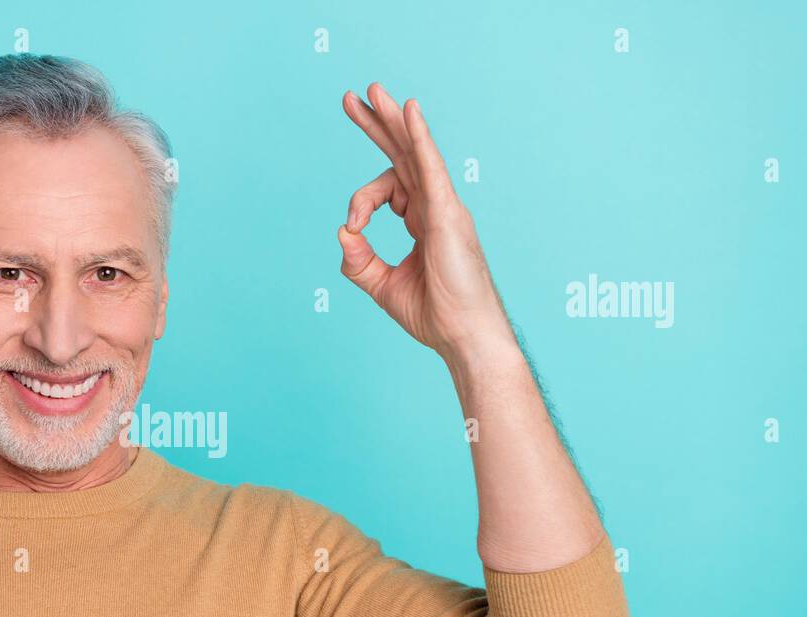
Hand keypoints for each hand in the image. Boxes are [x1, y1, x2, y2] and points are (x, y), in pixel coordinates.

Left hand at [337, 85, 514, 365]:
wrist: (463, 336)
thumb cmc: (434, 314)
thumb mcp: (382, 285)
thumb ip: (359, 261)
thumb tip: (343, 231)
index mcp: (422, 220)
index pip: (386, 189)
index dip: (360, 201)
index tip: (353, 227)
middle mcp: (435, 206)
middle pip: (401, 154)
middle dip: (377, 125)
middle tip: (353, 97)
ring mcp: (444, 207)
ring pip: (414, 152)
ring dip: (392, 121)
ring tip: (371, 91)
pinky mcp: (448, 213)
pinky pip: (431, 167)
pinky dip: (419, 138)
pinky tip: (407, 110)